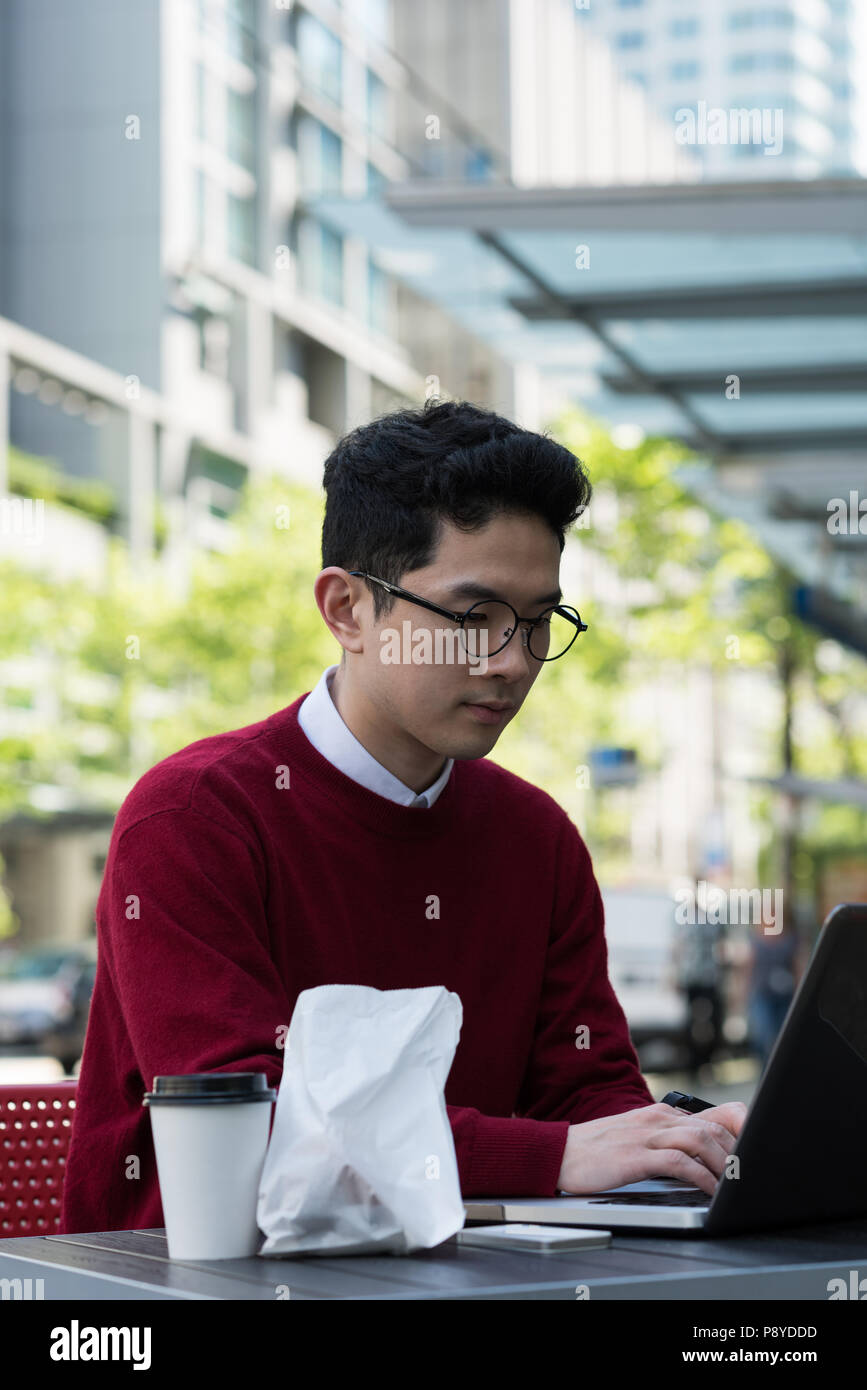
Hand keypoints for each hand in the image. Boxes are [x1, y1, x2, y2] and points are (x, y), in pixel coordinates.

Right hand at [556, 1101, 747, 1197]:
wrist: (558, 1152)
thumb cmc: (598, 1150)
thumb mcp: (639, 1137)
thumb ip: (669, 1140)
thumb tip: (706, 1158)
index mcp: (662, 1113)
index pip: (719, 1113)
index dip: (746, 1129)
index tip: (761, 1151)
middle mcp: (659, 1119)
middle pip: (716, 1127)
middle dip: (740, 1153)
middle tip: (750, 1175)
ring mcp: (647, 1135)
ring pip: (701, 1140)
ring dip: (723, 1165)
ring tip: (733, 1185)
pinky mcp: (636, 1155)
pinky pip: (679, 1163)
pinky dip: (701, 1178)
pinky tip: (709, 1192)